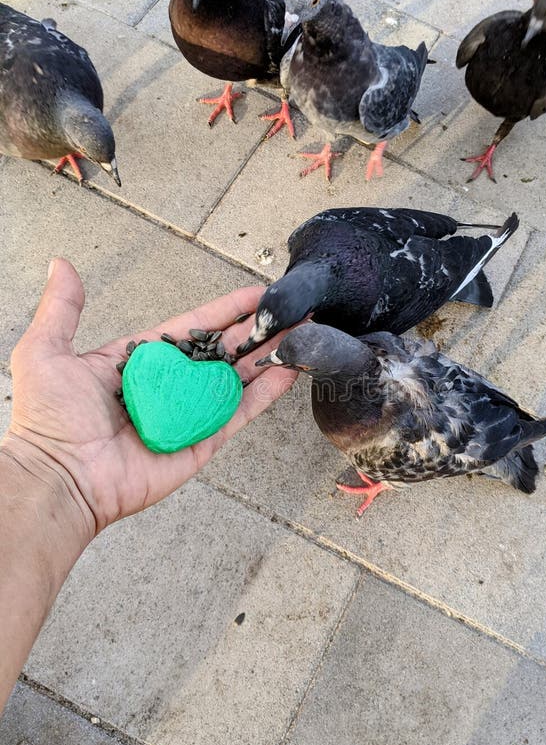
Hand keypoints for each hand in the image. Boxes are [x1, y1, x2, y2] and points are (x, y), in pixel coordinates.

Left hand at [2, 258, 295, 540]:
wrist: (59, 479)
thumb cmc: (47, 421)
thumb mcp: (44, 351)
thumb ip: (62, 309)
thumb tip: (62, 266)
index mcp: (140, 362)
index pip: (193, 327)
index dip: (226, 310)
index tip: (256, 293)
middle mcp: (169, 386)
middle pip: (223, 351)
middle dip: (258, 330)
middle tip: (291, 311)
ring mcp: (189, 415)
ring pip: (237, 379)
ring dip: (269, 356)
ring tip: (301, 333)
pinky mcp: (202, 443)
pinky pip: (239, 413)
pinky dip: (266, 393)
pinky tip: (289, 370)